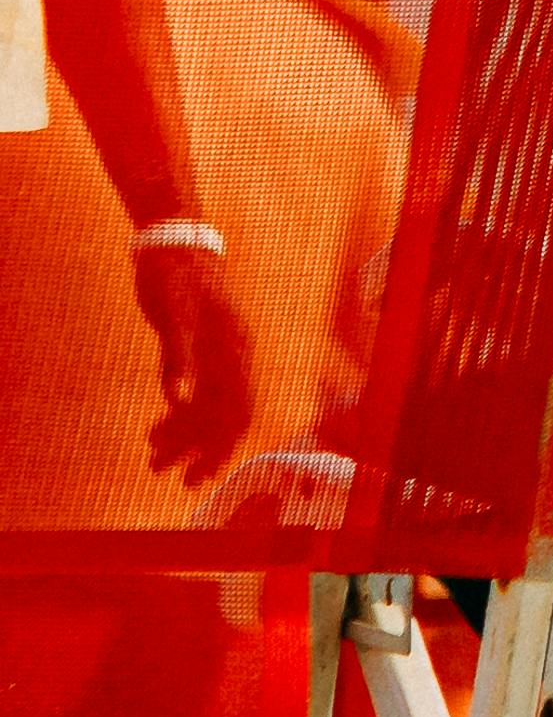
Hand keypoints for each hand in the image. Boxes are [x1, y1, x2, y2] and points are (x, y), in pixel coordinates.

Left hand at [132, 242, 255, 484]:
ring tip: (151, 457)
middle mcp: (233, 355)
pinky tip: (155, 429)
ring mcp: (217, 354)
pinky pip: (196, 394)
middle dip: (194, 449)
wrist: (173, 242)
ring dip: (182, 436)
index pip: (238, 410)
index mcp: (235, 347)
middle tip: (161, 471)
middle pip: (221, 416)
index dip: (220, 447)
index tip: (196, 474)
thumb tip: (179, 403)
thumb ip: (178, 358)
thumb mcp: (174, 314)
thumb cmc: (174, 274)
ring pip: (206, 408)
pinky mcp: (200, 351)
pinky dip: (177, 415)